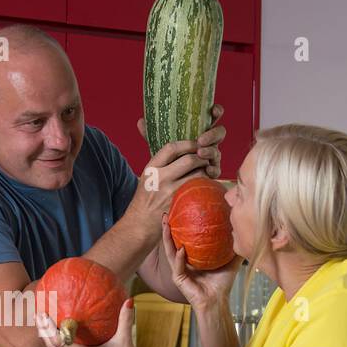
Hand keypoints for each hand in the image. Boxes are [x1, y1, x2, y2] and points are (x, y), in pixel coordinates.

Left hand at [36, 299, 144, 346]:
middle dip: (42, 330)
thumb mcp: (125, 340)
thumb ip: (125, 320)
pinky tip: (57, 329)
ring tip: (42, 320)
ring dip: (47, 336)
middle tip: (37, 313)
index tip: (43, 314)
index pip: (59, 342)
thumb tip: (128, 301)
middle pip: (51, 346)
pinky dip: (56, 340)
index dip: (48, 329)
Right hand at [129, 104, 225, 221]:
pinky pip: (200, 190)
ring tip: (207, 171)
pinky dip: (206, 185)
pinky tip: (206, 184)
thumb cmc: (145, 198)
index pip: (171, 148)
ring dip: (206, 171)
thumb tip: (142, 121)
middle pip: (189, 160)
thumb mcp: (145, 175)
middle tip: (205, 158)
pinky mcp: (180, 205)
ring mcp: (170, 193)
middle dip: (201, 157)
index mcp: (151, 168)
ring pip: (198, 175)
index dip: (187, 144)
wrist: (139, 225)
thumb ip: (155, 155)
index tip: (195, 144)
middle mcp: (160, 179)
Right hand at [162, 215, 241, 314]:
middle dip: (167, 229)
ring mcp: (179, 270)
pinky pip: (178, 265)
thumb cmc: (222, 284)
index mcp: (191, 258)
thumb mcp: (230, 261)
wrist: (218, 301)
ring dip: (166, 238)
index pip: (182, 239)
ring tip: (166, 225)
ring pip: (169, 251)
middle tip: (166, 214)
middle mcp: (182, 262)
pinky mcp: (178, 279)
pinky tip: (181, 248)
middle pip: (171, 242)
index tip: (178, 213)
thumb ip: (234, 248)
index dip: (179, 227)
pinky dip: (179, 257)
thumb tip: (243, 231)